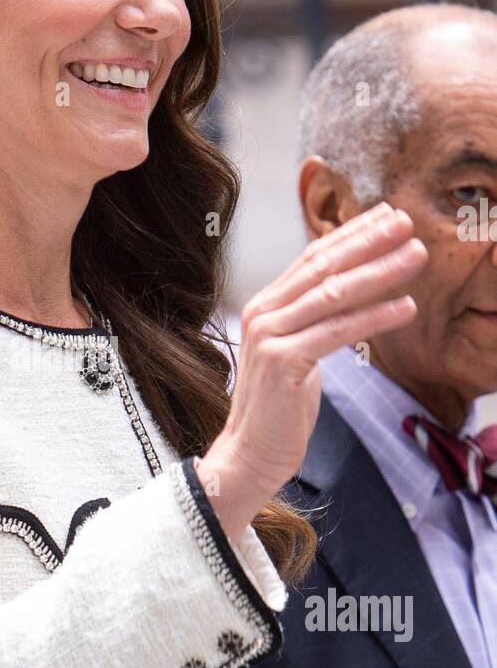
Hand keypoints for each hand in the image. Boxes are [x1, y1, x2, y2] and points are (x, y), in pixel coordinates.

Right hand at [198, 201, 427, 543]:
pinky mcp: (282, 361)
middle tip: (408, 221)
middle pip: (324, 267)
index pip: (312, 258)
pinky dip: (374, 317)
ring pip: (334, 294)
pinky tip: (406, 306)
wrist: (251, 452)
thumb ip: (314, 321)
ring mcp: (269, 335)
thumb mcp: (298, 352)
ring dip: (380, 271)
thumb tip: (348, 295)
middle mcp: (263, 313)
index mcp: (266, 306)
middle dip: (369, 241)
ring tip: (416, 256)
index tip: (386, 215)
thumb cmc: (281, 408)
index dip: (351, 234)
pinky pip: (338, 331)